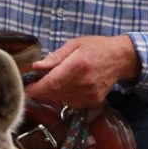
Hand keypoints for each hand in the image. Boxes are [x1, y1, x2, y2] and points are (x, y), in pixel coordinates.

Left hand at [25, 34, 140, 110]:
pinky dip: (65, 96)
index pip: (52, 83)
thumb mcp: (74, 44)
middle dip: (43, 89)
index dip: (36, 89)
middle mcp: (84, 83)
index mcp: (77, 65)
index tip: (26, 89)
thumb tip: (36, 67)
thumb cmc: (96, 47)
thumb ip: (55, 57)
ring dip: (54, 93)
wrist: (120, 59)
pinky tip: (70, 86)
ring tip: (59, 80)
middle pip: (54, 93)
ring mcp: (89, 95)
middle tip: (40, 79)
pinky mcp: (93, 102)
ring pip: (61, 100)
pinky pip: (71, 103)